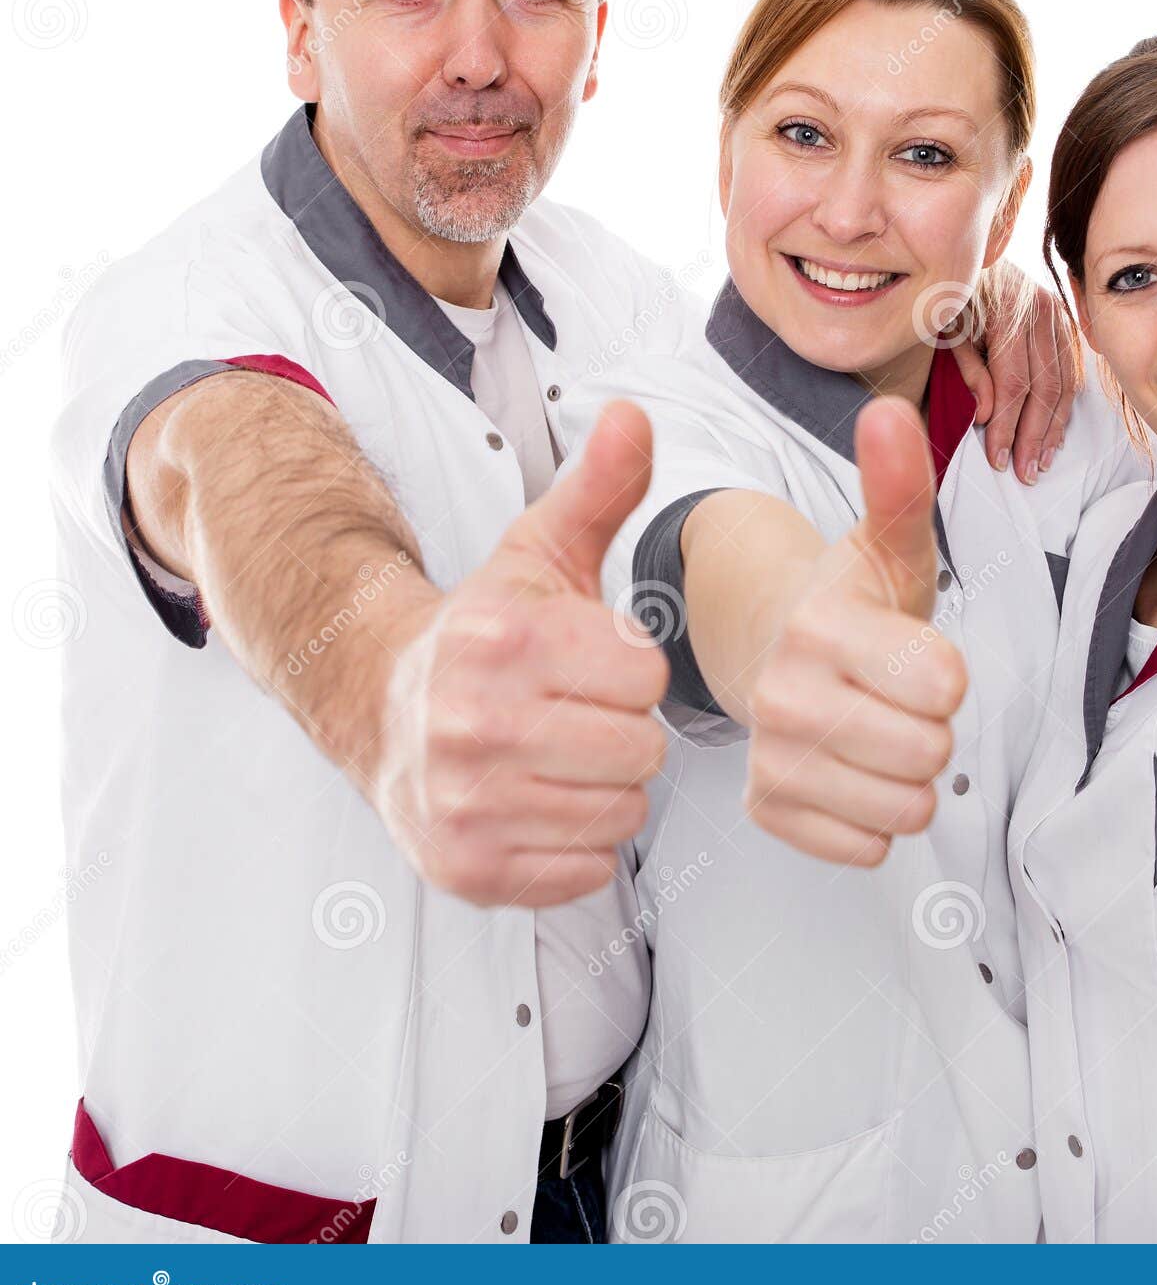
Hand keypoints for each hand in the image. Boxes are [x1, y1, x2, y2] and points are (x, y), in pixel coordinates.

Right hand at [373, 401, 668, 907]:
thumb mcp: (541, 551)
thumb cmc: (485, 632)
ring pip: (622, 813)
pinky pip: (587, 870)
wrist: (381, 705)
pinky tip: (537, 802)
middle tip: (574, 714)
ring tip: (557, 755)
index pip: (646, 677)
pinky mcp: (465, 868)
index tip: (586, 663)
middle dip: (622, 731)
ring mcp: (466, 802)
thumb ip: (601, 488)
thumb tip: (635, 414)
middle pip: (641, 751)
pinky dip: (575, 844)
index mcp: (505, 638)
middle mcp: (476, 722)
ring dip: (604, 788)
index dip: (628, 669)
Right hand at [743, 397, 967, 865]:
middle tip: (896, 697)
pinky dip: (873, 820)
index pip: (944, 686)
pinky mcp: (766, 808)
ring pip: (906, 809)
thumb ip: (899, 485)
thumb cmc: (853, 602)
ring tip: (877, 731)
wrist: (778, 649)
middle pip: (930, 754)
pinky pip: (869, 849)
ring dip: (908, 777)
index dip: (948, 674)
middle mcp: (784, 694)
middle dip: (931, 729)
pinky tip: (850, 772)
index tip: (918, 655)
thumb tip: (887, 410)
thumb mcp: (888, 544)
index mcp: (822, 625)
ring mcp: (770, 756)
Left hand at [948, 261, 1076, 483]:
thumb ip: (967, 368)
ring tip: (1041, 462)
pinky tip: (1055, 433)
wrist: (974, 258)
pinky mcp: (1066, 323)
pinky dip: (1065, 406)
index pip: (1013, 382)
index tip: (999, 459)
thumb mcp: (947, 327)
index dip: (1007, 425)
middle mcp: (1041, 310)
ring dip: (1053, 428)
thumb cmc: (953, 296)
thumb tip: (987, 413)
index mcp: (1008, 310)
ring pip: (1064, 383)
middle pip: (1044, 387)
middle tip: (1025, 473)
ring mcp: (1059, 315)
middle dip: (1033, 436)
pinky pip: (1073, 371)